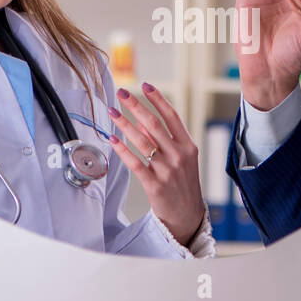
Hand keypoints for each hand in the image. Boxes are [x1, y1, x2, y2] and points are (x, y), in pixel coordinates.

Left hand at [108, 82, 205, 245]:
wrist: (187, 215)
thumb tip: (145, 121)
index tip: (145, 85)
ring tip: (112, 112)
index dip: (157, 99)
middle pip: (154, 124)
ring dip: (125, 123)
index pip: (172, 116)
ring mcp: (167, 170)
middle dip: (136, 105)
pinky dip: (123, 149)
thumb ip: (167, 140)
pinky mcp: (154, 184)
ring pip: (143, 141)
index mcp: (188, 145)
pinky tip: (113, 139)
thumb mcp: (183, 159)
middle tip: (121, 93)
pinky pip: (135, 162)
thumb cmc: (183, 184)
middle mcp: (179, 155)